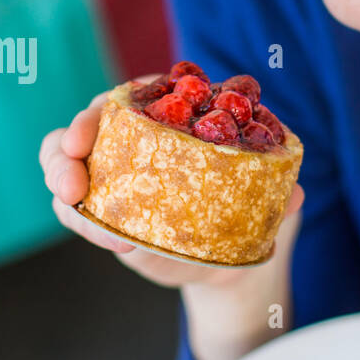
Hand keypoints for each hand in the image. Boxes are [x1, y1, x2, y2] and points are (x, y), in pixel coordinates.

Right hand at [38, 81, 303, 289]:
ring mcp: (110, 174)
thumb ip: (278, 190)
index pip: (136, 96)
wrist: (229, 262)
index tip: (102, 116)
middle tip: (72, 170)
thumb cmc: (245, 213)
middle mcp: (134, 139)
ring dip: (60, 175)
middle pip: (90, 124)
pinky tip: (102, 234)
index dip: (114, 102)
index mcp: (171, 118)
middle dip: (72, 141)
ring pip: (67, 161)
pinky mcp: (99, 210)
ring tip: (71, 197)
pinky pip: (73, 206)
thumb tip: (299, 195)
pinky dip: (77, 216)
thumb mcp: (265, 198)